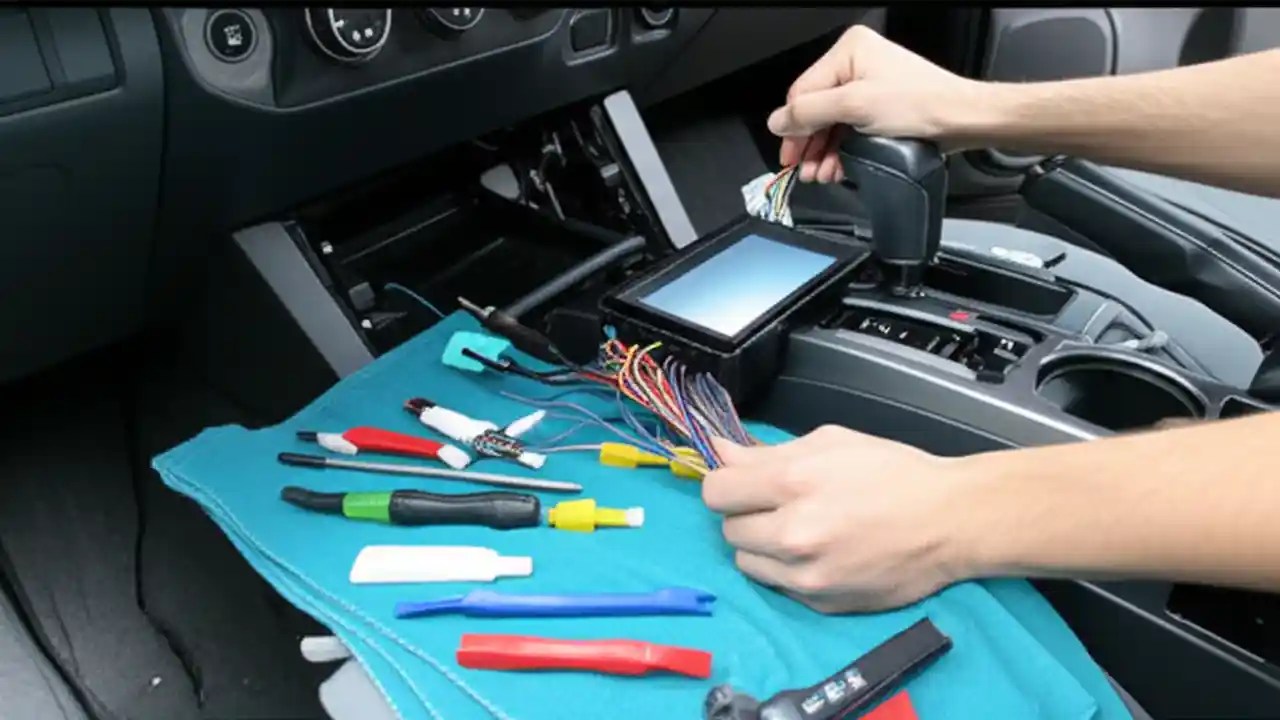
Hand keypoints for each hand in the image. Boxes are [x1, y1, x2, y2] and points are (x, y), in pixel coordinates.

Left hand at [702, 425, 973, 612]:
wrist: (949, 521)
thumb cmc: (893, 472)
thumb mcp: (830, 442)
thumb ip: (767, 451)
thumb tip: (719, 451)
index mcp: (792, 483)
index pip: (716, 492)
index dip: (727, 484)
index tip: (742, 483)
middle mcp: (792, 533)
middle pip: (728, 529)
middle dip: (747, 515)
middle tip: (779, 506)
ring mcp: (806, 574)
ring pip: (746, 562)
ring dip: (762, 546)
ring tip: (798, 531)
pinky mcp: (820, 602)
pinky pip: (777, 585)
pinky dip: (787, 570)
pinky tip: (820, 553)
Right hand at [767, 25, 984, 182]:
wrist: (959, 119)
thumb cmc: (918, 104)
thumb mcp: (854, 106)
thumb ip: (809, 113)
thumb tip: (775, 122)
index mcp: (847, 51)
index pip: (803, 91)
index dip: (792, 127)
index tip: (787, 156)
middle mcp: (855, 63)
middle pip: (816, 109)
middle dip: (809, 144)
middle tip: (803, 171)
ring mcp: (867, 84)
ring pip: (831, 122)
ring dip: (823, 151)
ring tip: (820, 175)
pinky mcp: (878, 105)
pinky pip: (848, 127)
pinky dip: (840, 149)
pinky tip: (836, 168)